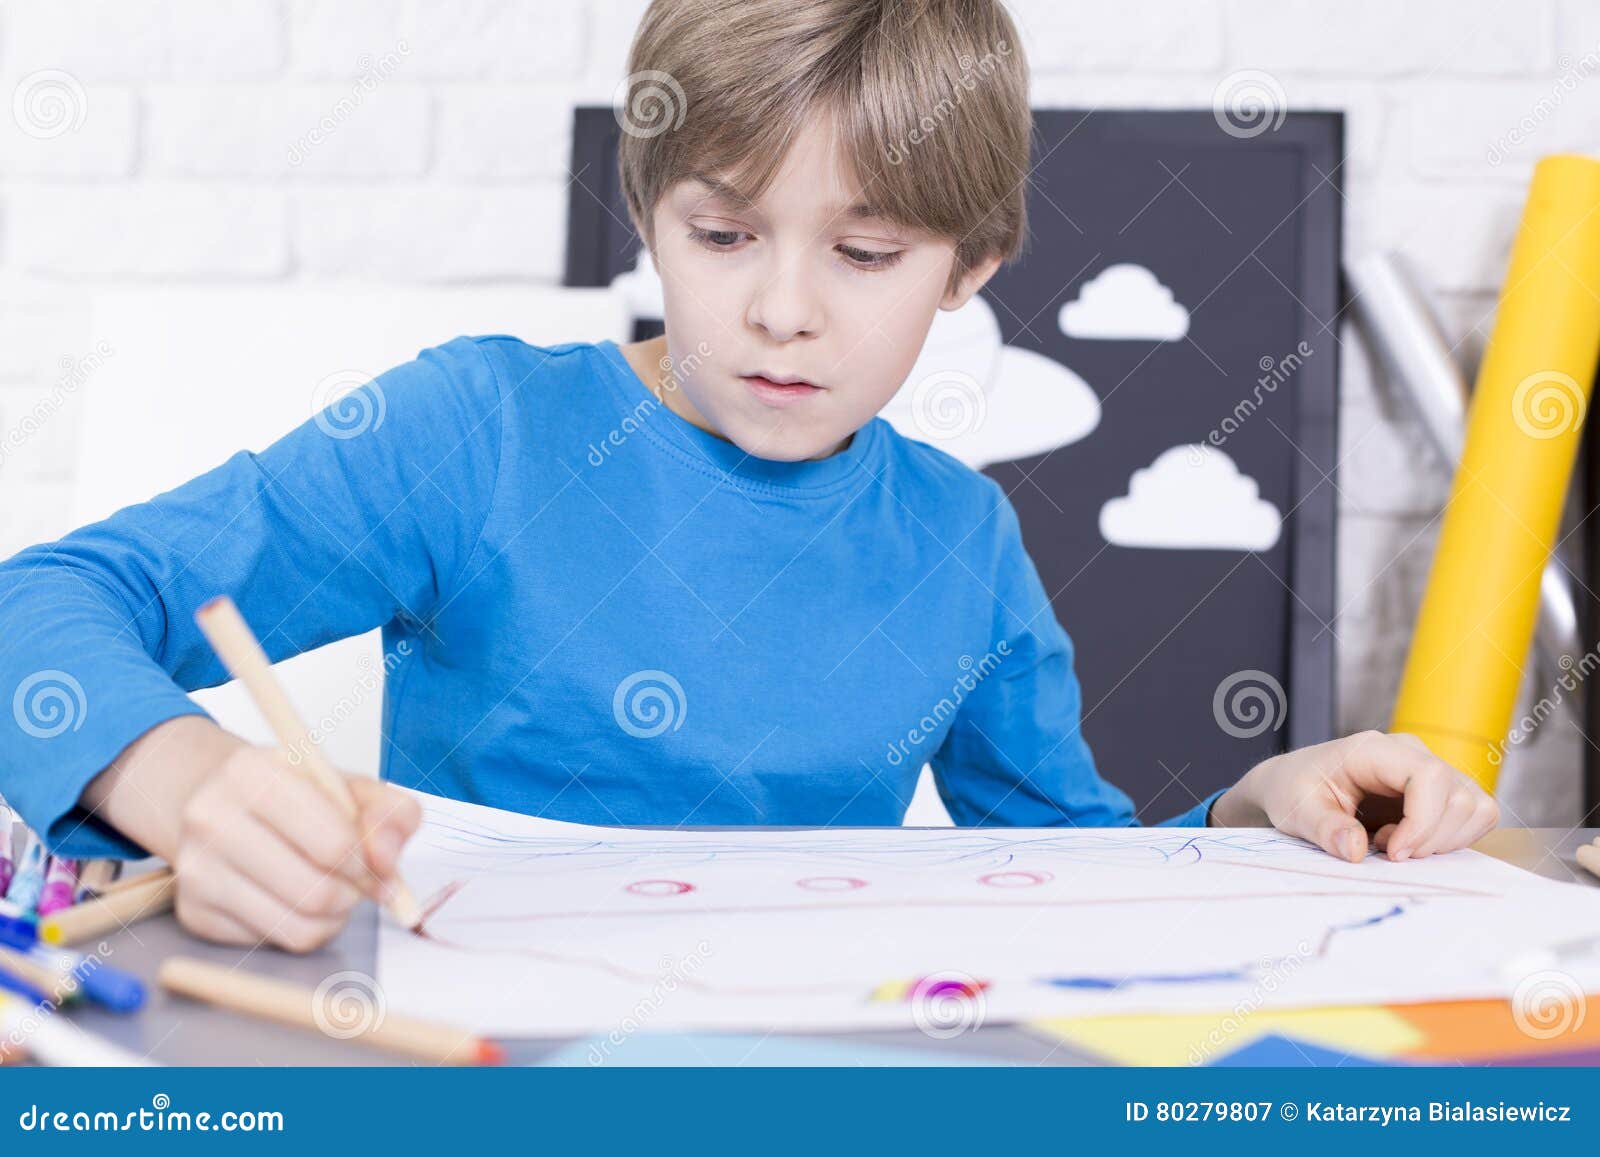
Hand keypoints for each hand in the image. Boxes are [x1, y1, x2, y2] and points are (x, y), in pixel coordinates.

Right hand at [172, 746, 421, 951]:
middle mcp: (210, 819)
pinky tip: (298, 902)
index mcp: (251, 773)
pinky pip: (273, 943)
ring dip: (334, 918)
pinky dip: (302, 930)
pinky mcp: (193, 913)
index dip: (370, 866)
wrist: (223, 805)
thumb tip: (387, 860)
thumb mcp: (350, 786)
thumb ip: (390, 813)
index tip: (378, 867)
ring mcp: (195, 870)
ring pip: (297, 926)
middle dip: (354, 895)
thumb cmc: (296, 795)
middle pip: (317, 892)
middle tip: (359, 883)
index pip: (334, 844)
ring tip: (334, 891)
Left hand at [1211, 730, 1499, 863]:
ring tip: (1395, 844)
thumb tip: (1355, 851)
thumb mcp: (1295, 810)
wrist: (1294, 784)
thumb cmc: (1294, 790)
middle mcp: (1410, 753)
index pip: (1429, 776)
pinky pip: (1475, 816)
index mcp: (1374, 750)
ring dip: (1444, 840)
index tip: (1394, 853)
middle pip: (1459, 796)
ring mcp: (1429, 770)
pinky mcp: (1440, 792)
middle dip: (1431, 838)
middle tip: (1386, 851)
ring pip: (1476, 807)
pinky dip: (1451, 839)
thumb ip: (1324, 828)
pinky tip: (1409, 841)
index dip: (1423, 821)